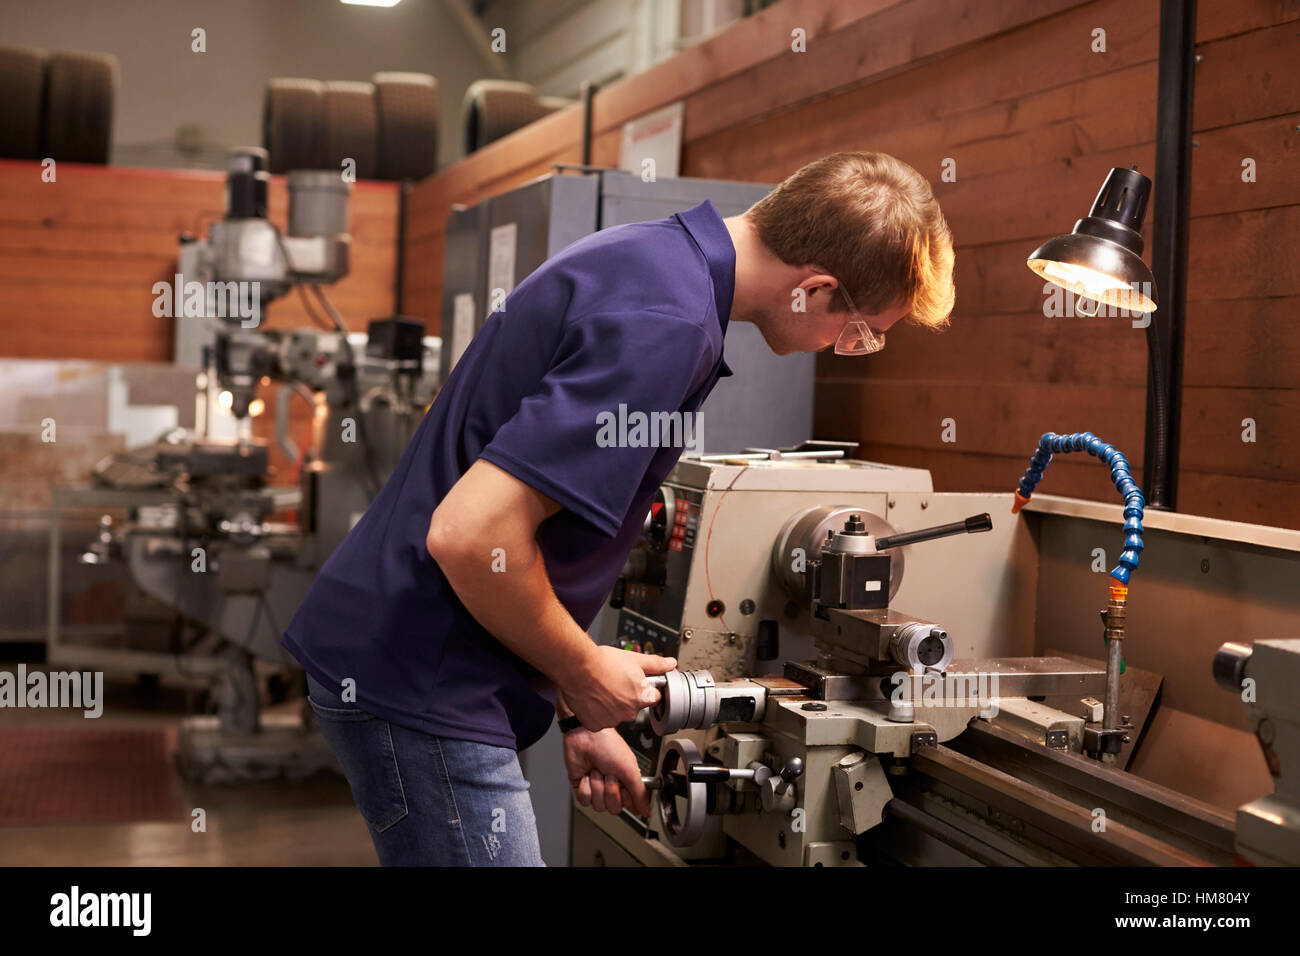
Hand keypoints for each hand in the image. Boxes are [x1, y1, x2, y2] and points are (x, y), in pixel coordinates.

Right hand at [560, 645, 675, 731]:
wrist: (577, 667)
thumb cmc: (603, 663)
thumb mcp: (634, 659)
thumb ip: (655, 664)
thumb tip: (670, 664)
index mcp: (642, 697)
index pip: (653, 698)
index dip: (644, 689)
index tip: (635, 683)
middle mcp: (629, 712)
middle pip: (633, 707)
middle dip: (626, 697)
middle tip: (614, 682)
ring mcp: (612, 720)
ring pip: (616, 714)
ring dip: (611, 705)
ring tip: (601, 689)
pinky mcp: (596, 725)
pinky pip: (599, 721)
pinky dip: (596, 712)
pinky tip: (592, 698)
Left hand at [564, 726, 649, 816]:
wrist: (585, 737)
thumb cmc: (609, 746)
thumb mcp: (630, 770)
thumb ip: (640, 793)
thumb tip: (648, 812)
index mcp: (626, 783)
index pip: (629, 806)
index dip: (625, 799)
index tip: (624, 788)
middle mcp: (611, 787)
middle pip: (613, 809)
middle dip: (611, 792)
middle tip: (609, 775)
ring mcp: (596, 788)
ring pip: (598, 806)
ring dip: (597, 787)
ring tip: (597, 770)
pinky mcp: (582, 787)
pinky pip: (584, 801)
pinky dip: (586, 788)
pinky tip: (586, 775)